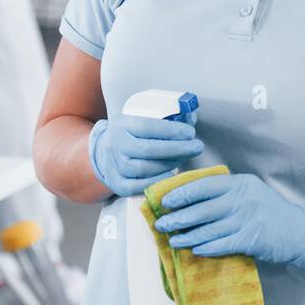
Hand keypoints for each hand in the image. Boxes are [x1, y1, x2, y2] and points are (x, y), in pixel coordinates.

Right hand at [88, 111, 202, 197]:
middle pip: (148, 149)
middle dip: (177, 148)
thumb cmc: (133, 134)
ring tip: (183, 159)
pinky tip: (170, 175)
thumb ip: (166, 118)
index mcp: (122, 123)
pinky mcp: (116, 183)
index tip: (190, 132)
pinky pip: (137, 187)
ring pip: (143, 169)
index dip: (171, 130)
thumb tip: (190, 117)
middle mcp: (115, 144)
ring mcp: (113, 165)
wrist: (107, 150)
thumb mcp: (143, 119)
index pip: (147, 125)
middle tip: (196, 147)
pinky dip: (156, 182)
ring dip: (169, 164)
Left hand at [152, 173, 304, 278]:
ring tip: (173, 240)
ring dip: (188, 235)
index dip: (182, 194)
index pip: (204, 186)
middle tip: (161, 224)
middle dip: (179, 217)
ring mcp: (249, 219)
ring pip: (210, 228)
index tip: (165, 202)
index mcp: (240, 183)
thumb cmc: (268, 211)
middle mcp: (244, 198)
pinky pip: (223, 244)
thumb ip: (224, 192)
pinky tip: (195, 250)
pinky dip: (207, 248)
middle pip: (203, 208)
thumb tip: (188, 197)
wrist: (299, 231)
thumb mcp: (249, 192)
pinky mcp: (254, 239)